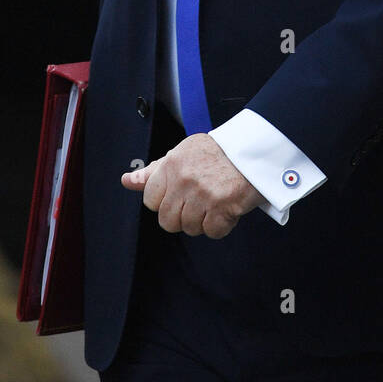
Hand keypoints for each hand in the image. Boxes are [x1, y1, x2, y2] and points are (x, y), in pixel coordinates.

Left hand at [120, 134, 263, 238]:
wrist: (255, 150)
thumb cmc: (218, 152)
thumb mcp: (182, 154)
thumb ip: (154, 171)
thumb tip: (127, 181)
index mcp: (171, 165)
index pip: (150, 200)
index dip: (165, 202)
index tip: (180, 195)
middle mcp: (184, 179)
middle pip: (167, 220)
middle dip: (183, 216)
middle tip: (199, 202)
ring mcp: (203, 194)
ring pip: (189, 228)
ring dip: (203, 221)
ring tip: (214, 203)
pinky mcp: (222, 207)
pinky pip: (212, 232)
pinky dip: (221, 225)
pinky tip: (226, 209)